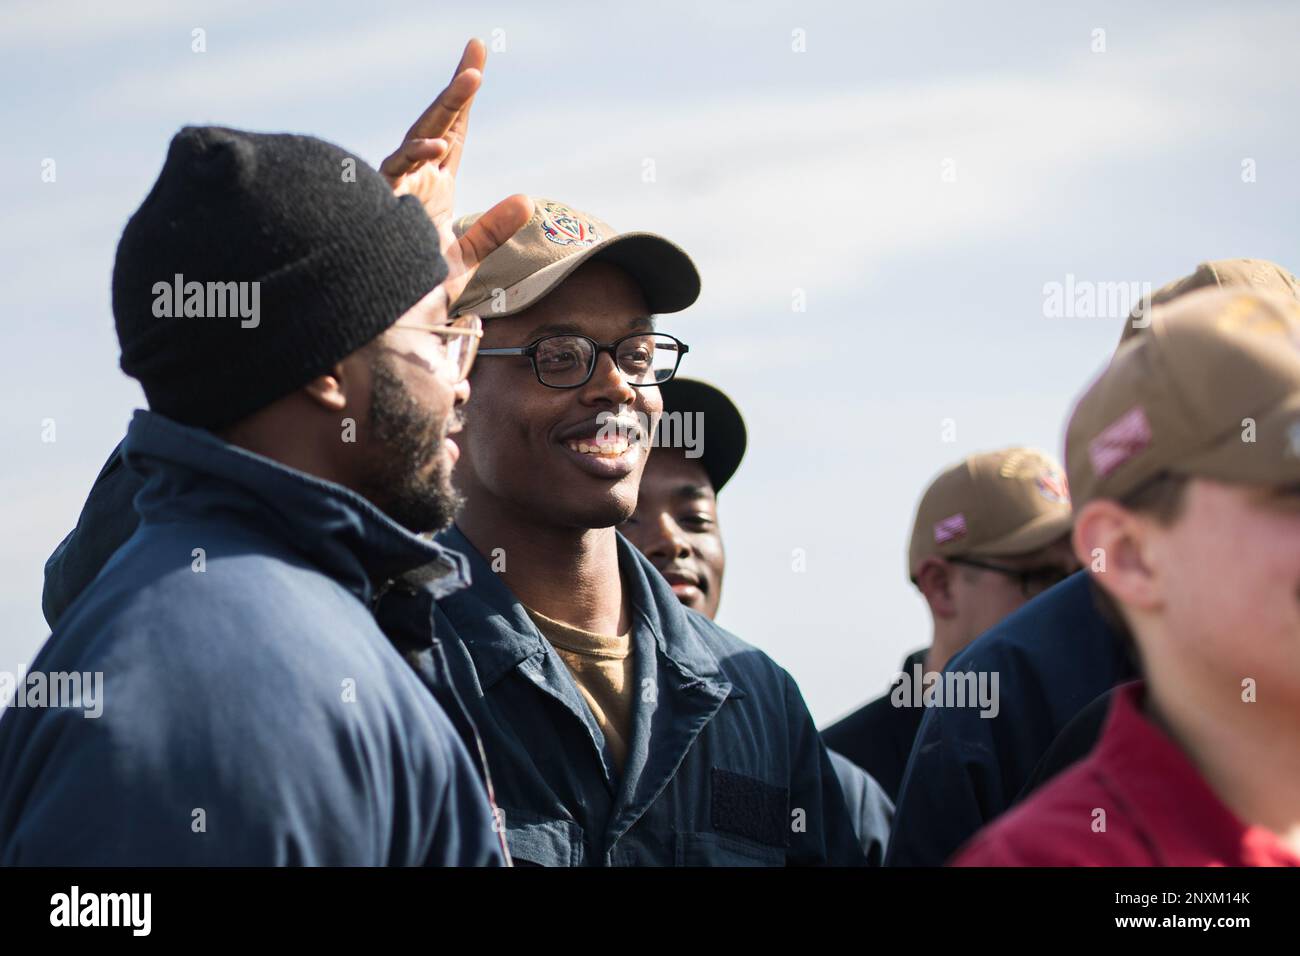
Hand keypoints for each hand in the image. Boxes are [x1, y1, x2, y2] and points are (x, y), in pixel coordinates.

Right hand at [380, 38, 531, 305]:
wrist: (386, 320)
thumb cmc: (416, 291)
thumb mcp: (465, 259)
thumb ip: (493, 230)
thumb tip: (527, 201)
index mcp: (435, 185)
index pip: (454, 132)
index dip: (466, 99)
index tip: (478, 58)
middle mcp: (415, 179)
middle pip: (439, 122)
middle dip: (457, 87)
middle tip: (477, 51)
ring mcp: (397, 187)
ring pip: (419, 135)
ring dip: (445, 107)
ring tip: (472, 81)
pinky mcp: (381, 202)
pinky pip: (396, 169)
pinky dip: (416, 156)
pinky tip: (439, 147)